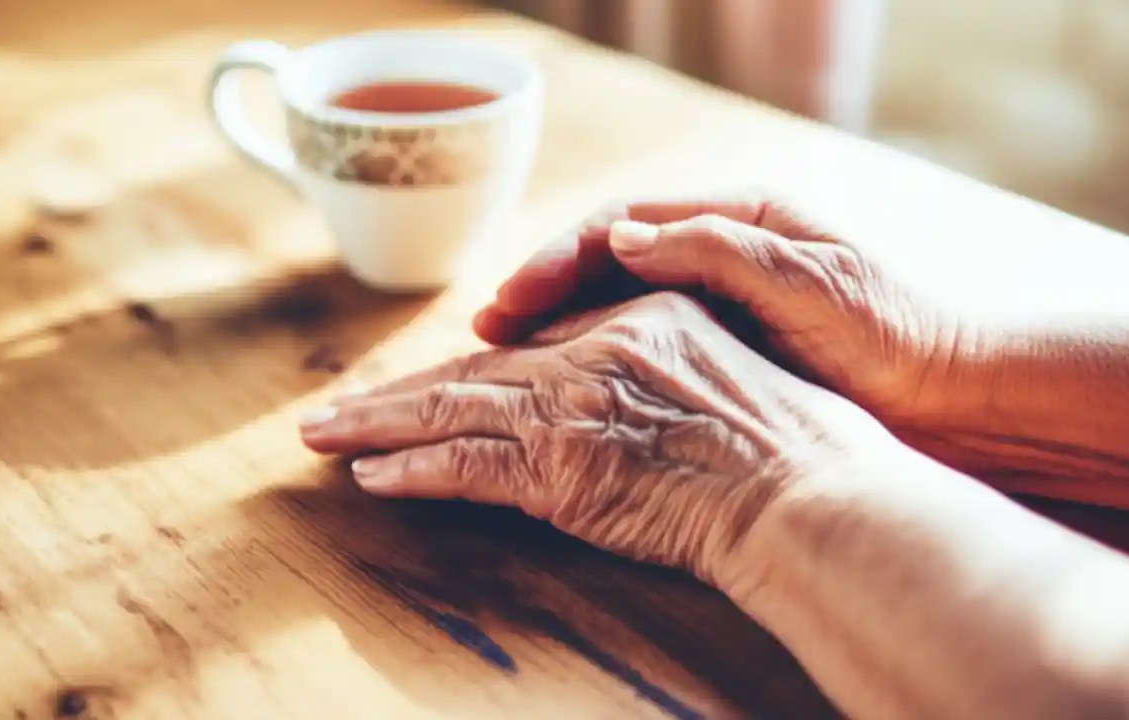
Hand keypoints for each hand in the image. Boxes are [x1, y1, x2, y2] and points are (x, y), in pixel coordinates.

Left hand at [301, 292, 895, 591]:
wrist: (807, 491)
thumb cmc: (792, 443)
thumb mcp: (726, 374)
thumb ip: (659, 364)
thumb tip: (609, 388)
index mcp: (634, 317)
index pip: (525, 347)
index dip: (463, 372)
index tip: (419, 388)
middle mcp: (593, 349)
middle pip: (470, 371)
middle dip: (392, 394)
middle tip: (329, 407)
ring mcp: (572, 405)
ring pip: (449, 410)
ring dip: (376, 425)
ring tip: (321, 434)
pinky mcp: (560, 466)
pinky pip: (466, 466)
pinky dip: (412, 470)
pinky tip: (369, 476)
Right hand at [472, 195, 972, 428]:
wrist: (941, 397)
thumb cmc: (885, 331)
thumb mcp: (806, 278)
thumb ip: (717, 250)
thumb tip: (621, 237)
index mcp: (736, 219)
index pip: (624, 225)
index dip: (559, 258)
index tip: (510, 297)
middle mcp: (715, 253)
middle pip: (606, 261)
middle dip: (542, 290)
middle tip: (486, 328)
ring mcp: (715, 303)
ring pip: (614, 304)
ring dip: (558, 327)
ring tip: (501, 357)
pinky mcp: (721, 351)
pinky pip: (641, 346)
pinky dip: (595, 360)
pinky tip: (561, 385)